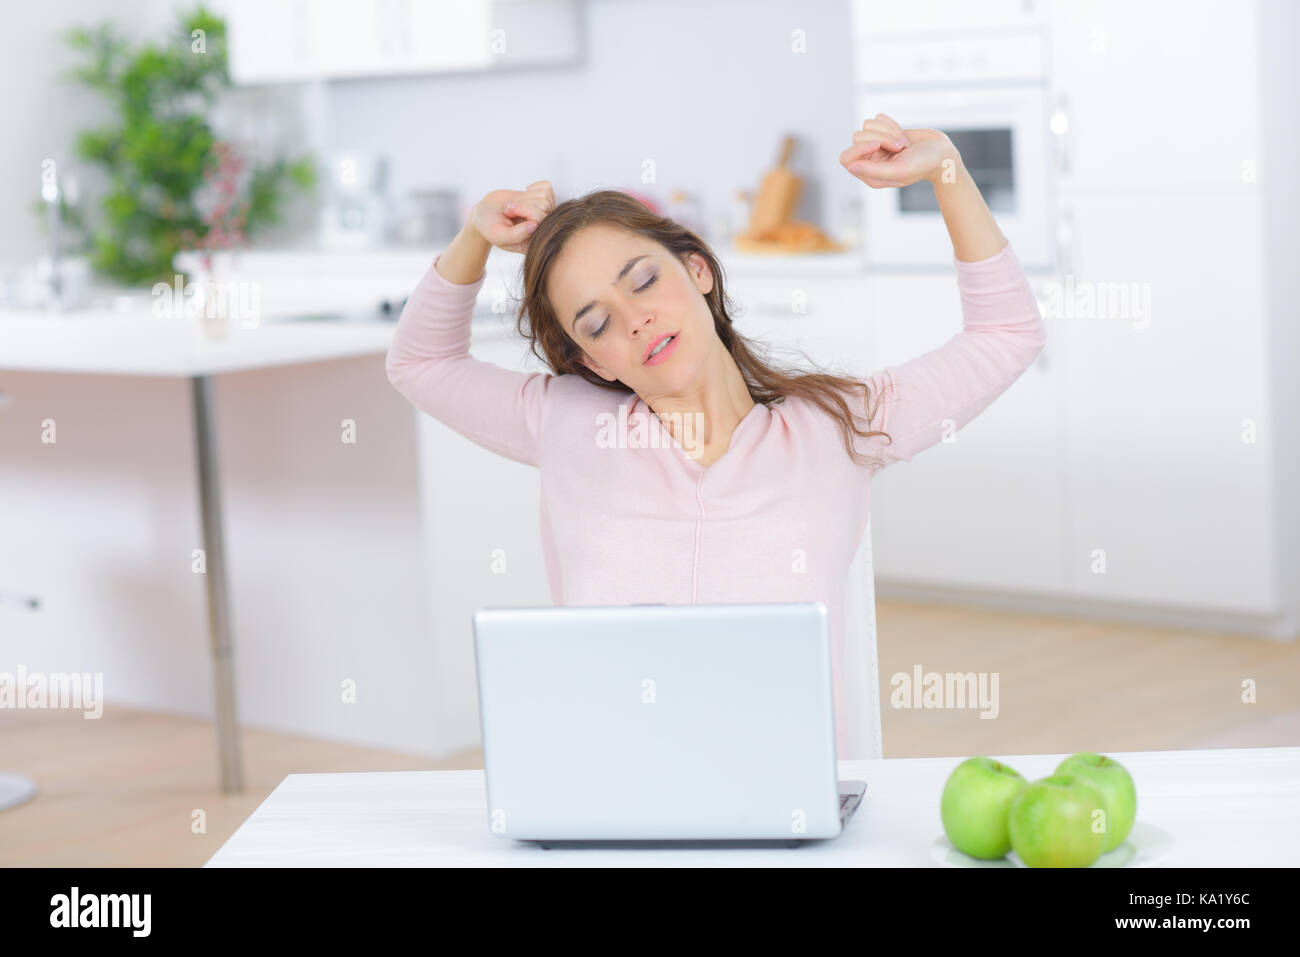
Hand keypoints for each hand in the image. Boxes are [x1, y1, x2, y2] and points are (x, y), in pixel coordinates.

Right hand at [468, 180, 556, 253]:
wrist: (486, 212)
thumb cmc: (490, 226)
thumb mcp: (498, 235)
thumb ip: (516, 235)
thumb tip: (535, 225)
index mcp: (534, 242)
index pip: (541, 220)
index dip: (524, 211)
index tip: (507, 213)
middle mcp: (543, 228)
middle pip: (544, 204)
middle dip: (522, 203)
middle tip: (508, 210)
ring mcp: (544, 213)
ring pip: (545, 194)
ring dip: (524, 197)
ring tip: (513, 206)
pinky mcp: (543, 200)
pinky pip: (546, 186)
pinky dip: (531, 188)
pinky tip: (522, 198)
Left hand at [839, 114, 958, 188]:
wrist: (941, 153)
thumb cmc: (922, 166)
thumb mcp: (899, 171)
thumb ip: (873, 170)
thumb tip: (850, 166)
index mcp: (869, 174)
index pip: (846, 158)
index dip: (860, 148)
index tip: (878, 144)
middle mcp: (870, 159)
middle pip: (857, 137)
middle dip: (881, 137)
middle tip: (899, 146)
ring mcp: (876, 144)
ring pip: (866, 125)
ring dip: (888, 130)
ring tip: (902, 142)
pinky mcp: (884, 131)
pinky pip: (878, 118)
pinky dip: (892, 123)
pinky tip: (902, 135)